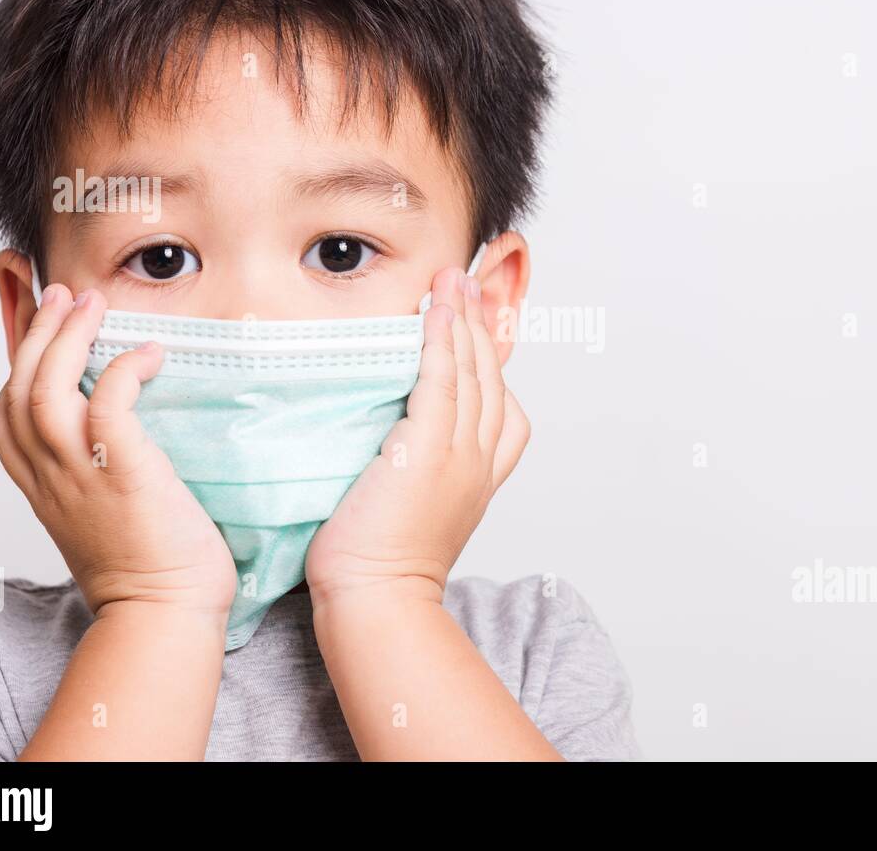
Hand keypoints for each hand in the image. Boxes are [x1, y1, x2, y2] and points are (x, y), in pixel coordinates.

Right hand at [0, 284, 236, 618]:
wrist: (164, 612)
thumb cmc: (149, 561)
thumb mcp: (104, 504)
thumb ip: (96, 462)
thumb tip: (116, 416)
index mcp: (40, 483)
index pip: (8, 408)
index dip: (17, 353)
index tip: (36, 310)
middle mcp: (48, 476)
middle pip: (18, 388)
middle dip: (36, 331)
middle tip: (64, 294)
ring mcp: (79, 475)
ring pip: (46, 389)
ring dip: (67, 339)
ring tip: (92, 303)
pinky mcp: (121, 473)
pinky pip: (107, 404)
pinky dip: (122, 370)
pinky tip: (148, 354)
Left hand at [304, 267, 530, 605]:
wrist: (377, 597)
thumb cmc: (379, 562)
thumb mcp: (410, 504)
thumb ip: (411, 464)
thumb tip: (387, 432)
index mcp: (481, 472)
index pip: (499, 403)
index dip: (489, 357)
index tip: (472, 321)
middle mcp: (480, 459)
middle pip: (490, 375)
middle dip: (478, 323)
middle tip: (465, 280)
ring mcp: (460, 453)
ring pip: (472, 370)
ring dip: (463, 318)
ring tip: (453, 279)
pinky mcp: (429, 448)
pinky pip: (443, 379)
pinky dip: (443, 340)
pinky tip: (436, 310)